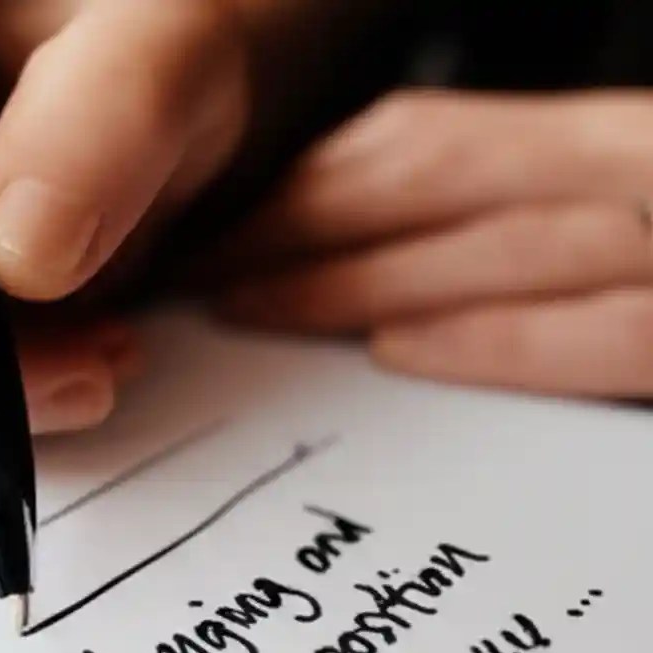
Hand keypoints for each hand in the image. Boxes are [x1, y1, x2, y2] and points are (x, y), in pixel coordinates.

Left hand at [219, 90, 652, 397]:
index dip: (303, 185)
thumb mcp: (590, 213)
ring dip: (358, 280)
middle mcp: (635, 168)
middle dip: (298, 226)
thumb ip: (486, 223)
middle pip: (434, 176)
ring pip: (498, 244)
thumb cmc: (650, 258)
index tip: (220, 230)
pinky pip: (604, 333)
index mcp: (600, 142)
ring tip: (257, 311)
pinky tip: (393, 353)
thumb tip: (340, 265)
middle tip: (205, 279)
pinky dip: (491, 342)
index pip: (421, 139)